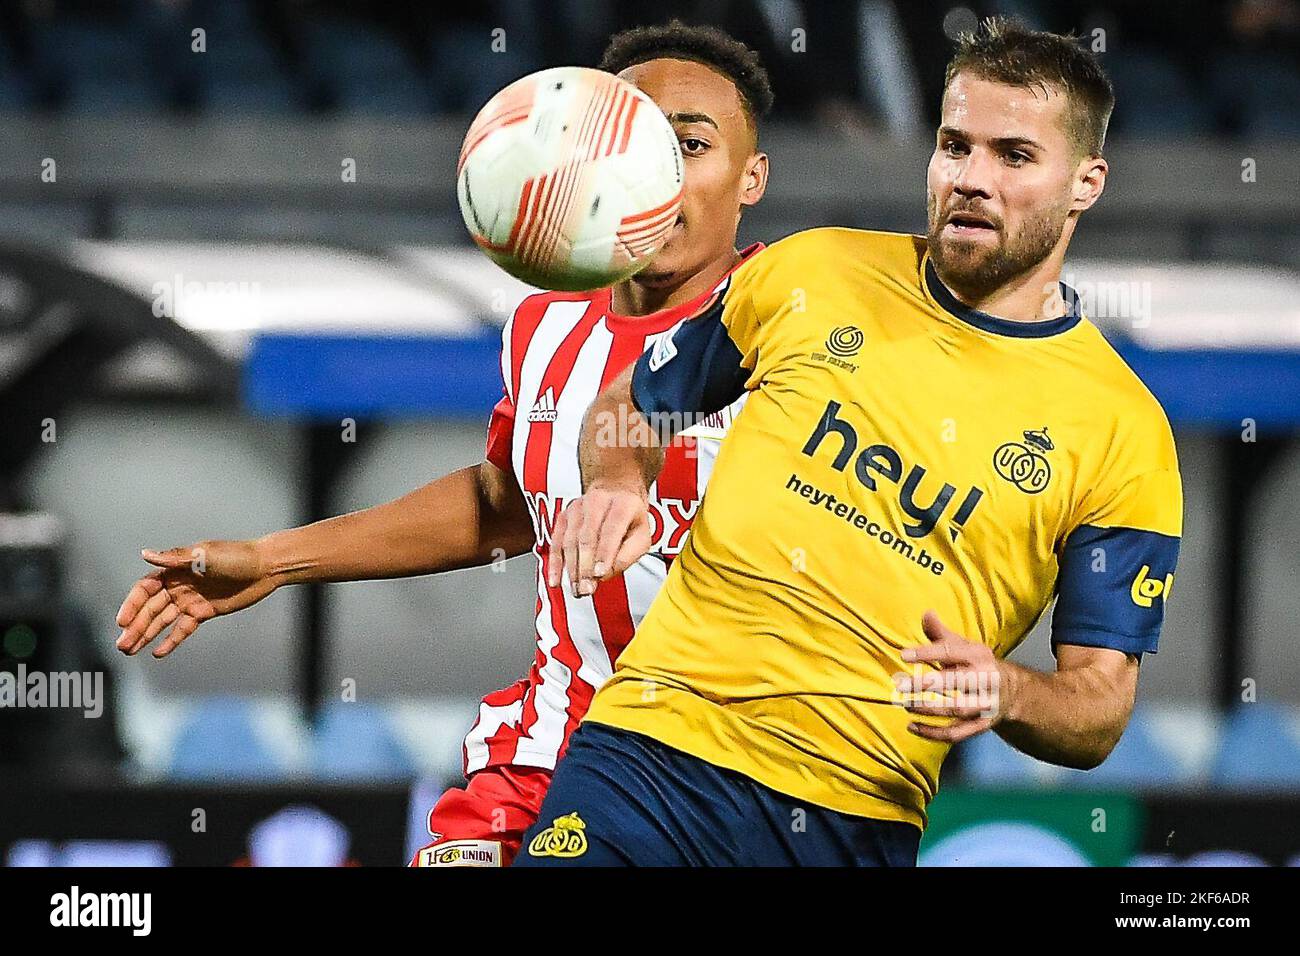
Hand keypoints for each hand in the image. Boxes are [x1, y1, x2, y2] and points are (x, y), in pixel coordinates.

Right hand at [115, 539, 278, 657]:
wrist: (265, 568)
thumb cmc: (236, 556)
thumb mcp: (205, 555)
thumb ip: (175, 558)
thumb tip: (145, 554)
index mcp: (175, 568)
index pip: (146, 589)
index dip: (132, 605)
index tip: (122, 622)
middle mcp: (179, 585)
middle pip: (151, 608)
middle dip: (136, 627)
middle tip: (122, 646)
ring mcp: (191, 600)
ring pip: (163, 620)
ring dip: (147, 635)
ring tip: (130, 650)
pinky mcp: (204, 612)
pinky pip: (183, 628)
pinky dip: (171, 640)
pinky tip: (157, 652)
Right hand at [545, 481, 651, 596]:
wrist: (616, 490)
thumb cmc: (630, 516)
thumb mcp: (643, 535)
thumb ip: (628, 555)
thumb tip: (606, 574)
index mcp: (622, 504)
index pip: (611, 530)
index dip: (604, 554)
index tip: (599, 574)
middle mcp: (597, 501)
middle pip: (587, 536)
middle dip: (585, 567)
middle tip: (586, 588)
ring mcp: (578, 507)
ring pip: (570, 540)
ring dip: (571, 569)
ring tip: (576, 589)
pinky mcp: (564, 515)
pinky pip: (556, 541)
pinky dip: (555, 562)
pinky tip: (556, 578)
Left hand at [893, 610, 1009, 742]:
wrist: (1011, 692)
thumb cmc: (977, 665)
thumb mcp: (964, 646)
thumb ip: (941, 634)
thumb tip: (926, 613)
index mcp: (979, 656)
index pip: (951, 652)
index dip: (926, 653)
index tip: (902, 655)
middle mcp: (985, 680)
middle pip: (956, 682)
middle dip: (927, 684)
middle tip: (900, 685)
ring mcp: (985, 704)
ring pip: (956, 710)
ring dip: (929, 709)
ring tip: (905, 705)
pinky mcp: (981, 725)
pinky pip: (956, 734)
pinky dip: (933, 734)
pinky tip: (912, 727)